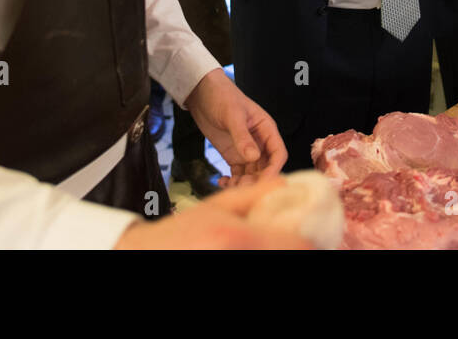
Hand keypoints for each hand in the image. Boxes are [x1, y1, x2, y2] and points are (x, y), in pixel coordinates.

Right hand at [113, 177, 312, 248]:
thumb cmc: (182, 230)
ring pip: (277, 257)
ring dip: (282, 249)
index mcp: (238, 236)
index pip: (295, 244)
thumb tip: (285, 182)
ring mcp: (235, 268)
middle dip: (297, 245)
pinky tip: (262, 248)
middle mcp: (241, 254)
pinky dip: (267, 254)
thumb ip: (252, 194)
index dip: (306, 239)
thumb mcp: (217, 204)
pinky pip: (260, 263)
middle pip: (290, 252)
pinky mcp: (232, 275)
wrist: (149, 253)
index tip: (308, 233)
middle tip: (298, 239)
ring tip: (278, 242)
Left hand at [183, 69, 286, 185]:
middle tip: (242, 188)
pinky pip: (238, 174)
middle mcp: (260, 143)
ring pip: (252, 174)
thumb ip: (242, 136)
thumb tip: (253, 157)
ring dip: (244, 184)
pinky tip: (222, 182)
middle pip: (266, 168)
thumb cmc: (222, 96)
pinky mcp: (233, 155)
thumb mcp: (233, 115)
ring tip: (229, 186)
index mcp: (266, 130)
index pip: (278, 154)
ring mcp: (246, 150)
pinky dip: (232, 181)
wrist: (202, 93)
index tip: (264, 182)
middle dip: (257, 180)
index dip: (274, 169)